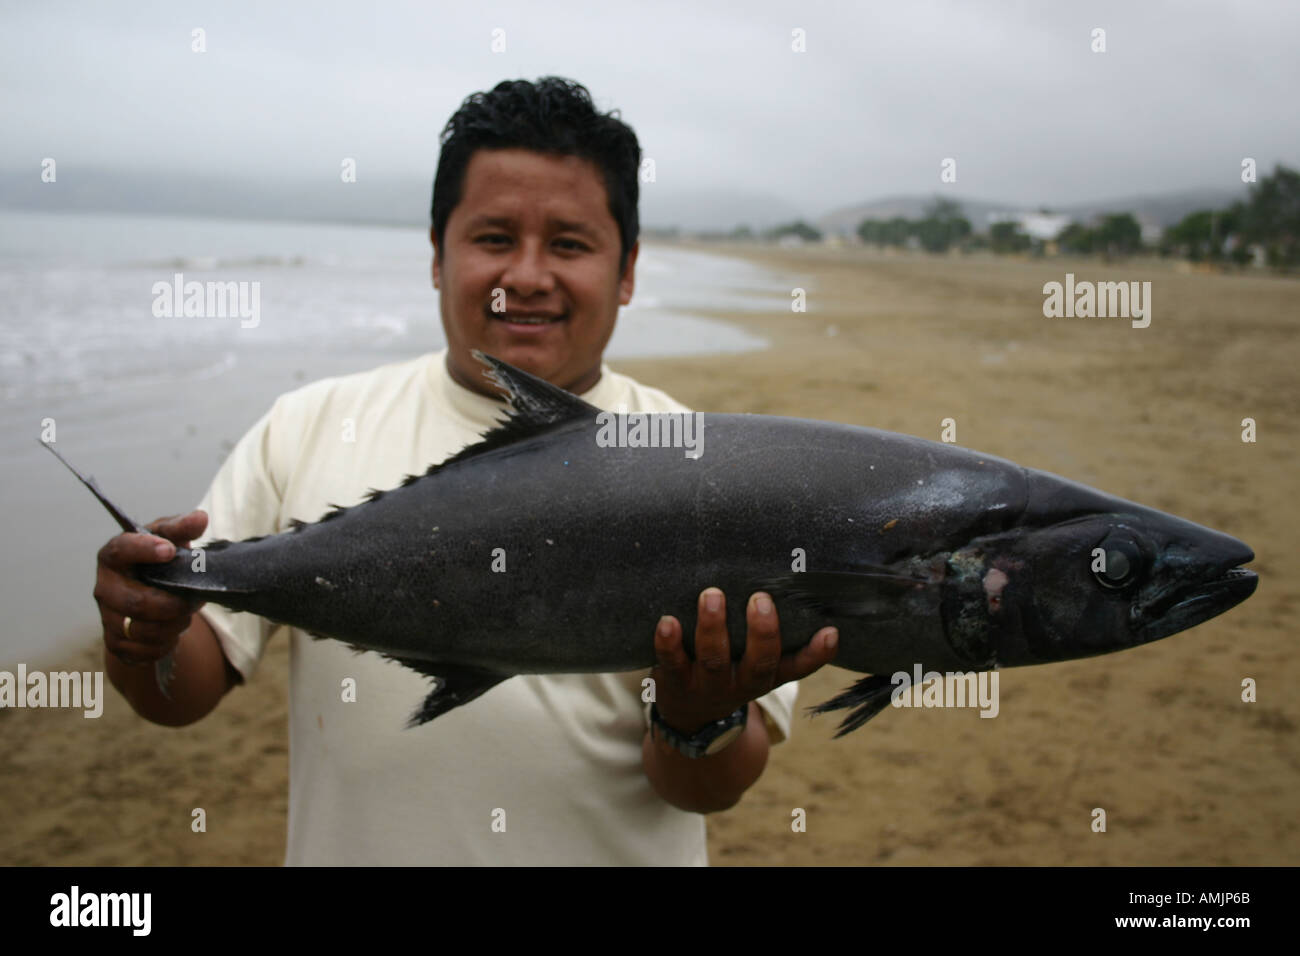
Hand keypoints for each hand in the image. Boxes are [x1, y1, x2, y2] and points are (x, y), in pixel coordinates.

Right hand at [94, 511, 208, 665]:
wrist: (151, 600)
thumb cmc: (160, 563)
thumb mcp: (170, 540)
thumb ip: (182, 528)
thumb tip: (200, 518)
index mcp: (114, 556)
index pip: (122, 550)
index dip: (144, 550)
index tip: (170, 550)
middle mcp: (104, 587)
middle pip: (136, 602)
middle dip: (172, 605)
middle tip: (195, 599)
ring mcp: (107, 617)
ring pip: (143, 631)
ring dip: (174, 625)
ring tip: (186, 613)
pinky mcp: (116, 643)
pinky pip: (146, 651)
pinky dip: (167, 643)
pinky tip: (172, 630)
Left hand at [651, 587, 837, 733]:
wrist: (687, 716)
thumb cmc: (728, 669)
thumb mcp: (753, 661)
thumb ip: (766, 632)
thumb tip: (785, 573)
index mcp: (766, 676)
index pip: (798, 667)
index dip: (817, 653)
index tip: (831, 631)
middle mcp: (741, 684)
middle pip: (758, 664)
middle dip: (762, 632)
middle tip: (761, 599)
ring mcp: (708, 686)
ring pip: (714, 660)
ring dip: (713, 628)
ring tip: (712, 595)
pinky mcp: (674, 682)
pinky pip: (671, 663)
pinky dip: (669, 642)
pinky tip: (668, 621)